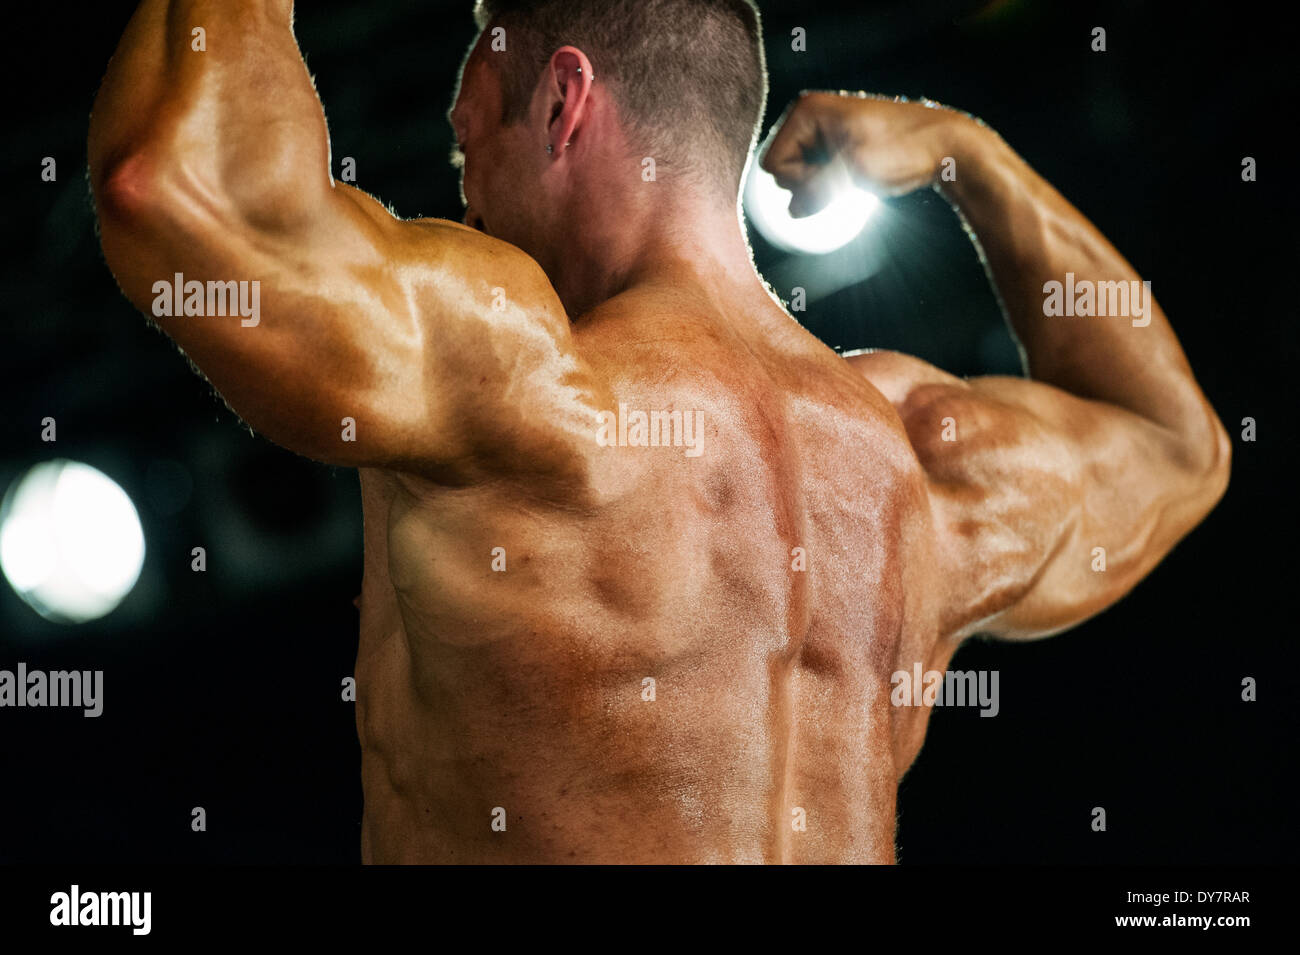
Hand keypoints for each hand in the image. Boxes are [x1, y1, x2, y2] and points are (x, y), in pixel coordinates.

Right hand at [758, 91, 971, 215]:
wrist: (944, 145)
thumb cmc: (904, 149)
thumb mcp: (854, 171)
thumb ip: (816, 191)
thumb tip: (792, 212)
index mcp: (807, 110)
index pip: (773, 165)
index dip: (801, 180)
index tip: (836, 173)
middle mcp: (810, 115)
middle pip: (782, 171)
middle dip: (810, 184)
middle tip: (849, 174)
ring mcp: (822, 129)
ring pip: (799, 176)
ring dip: (822, 187)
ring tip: (855, 175)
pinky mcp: (835, 143)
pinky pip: (815, 174)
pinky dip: (830, 184)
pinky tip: (855, 179)